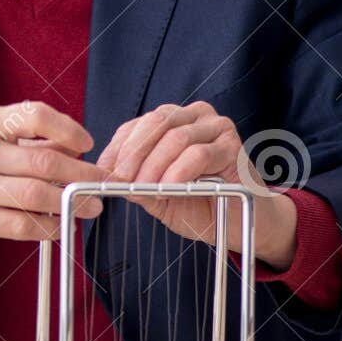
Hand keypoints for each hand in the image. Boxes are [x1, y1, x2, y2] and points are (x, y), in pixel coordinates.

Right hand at [0, 101, 108, 255]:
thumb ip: (18, 140)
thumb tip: (70, 148)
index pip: (34, 114)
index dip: (67, 128)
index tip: (86, 143)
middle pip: (44, 160)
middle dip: (83, 175)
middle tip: (103, 183)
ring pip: (35, 195)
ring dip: (72, 204)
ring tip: (90, 209)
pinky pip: (19, 225)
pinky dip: (46, 227)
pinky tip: (57, 227)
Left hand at [95, 101, 296, 268]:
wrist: (238, 224)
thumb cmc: (198, 205)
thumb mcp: (158, 195)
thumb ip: (137, 184)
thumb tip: (108, 177)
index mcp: (172, 121)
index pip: (137, 125)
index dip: (117, 146)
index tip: (103, 170)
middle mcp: (194, 116)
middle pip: (155, 123)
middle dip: (133, 153)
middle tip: (121, 179)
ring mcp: (216, 127)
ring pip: (176, 137)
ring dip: (155, 165)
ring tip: (145, 187)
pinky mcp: (233, 146)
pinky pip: (199, 153)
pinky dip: (179, 171)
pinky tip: (170, 187)